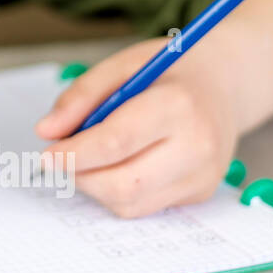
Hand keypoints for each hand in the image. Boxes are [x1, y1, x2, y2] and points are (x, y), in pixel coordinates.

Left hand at [33, 38, 241, 217]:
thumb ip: (81, 96)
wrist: (225, 84)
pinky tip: (117, 165)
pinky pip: (144, 207)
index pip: (116, 143)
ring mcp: (203, 176)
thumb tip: (47, 132)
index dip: (74, 154)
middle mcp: (198, 146)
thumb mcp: (122, 65)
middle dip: (81, 176)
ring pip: (130, 203)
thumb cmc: (170, 71)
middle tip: (61, 159)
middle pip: (123, 184)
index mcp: (178, 105)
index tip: (46, 155)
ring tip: (89, 158)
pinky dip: (117, 192)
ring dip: (95, 187)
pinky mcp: (199, 194)